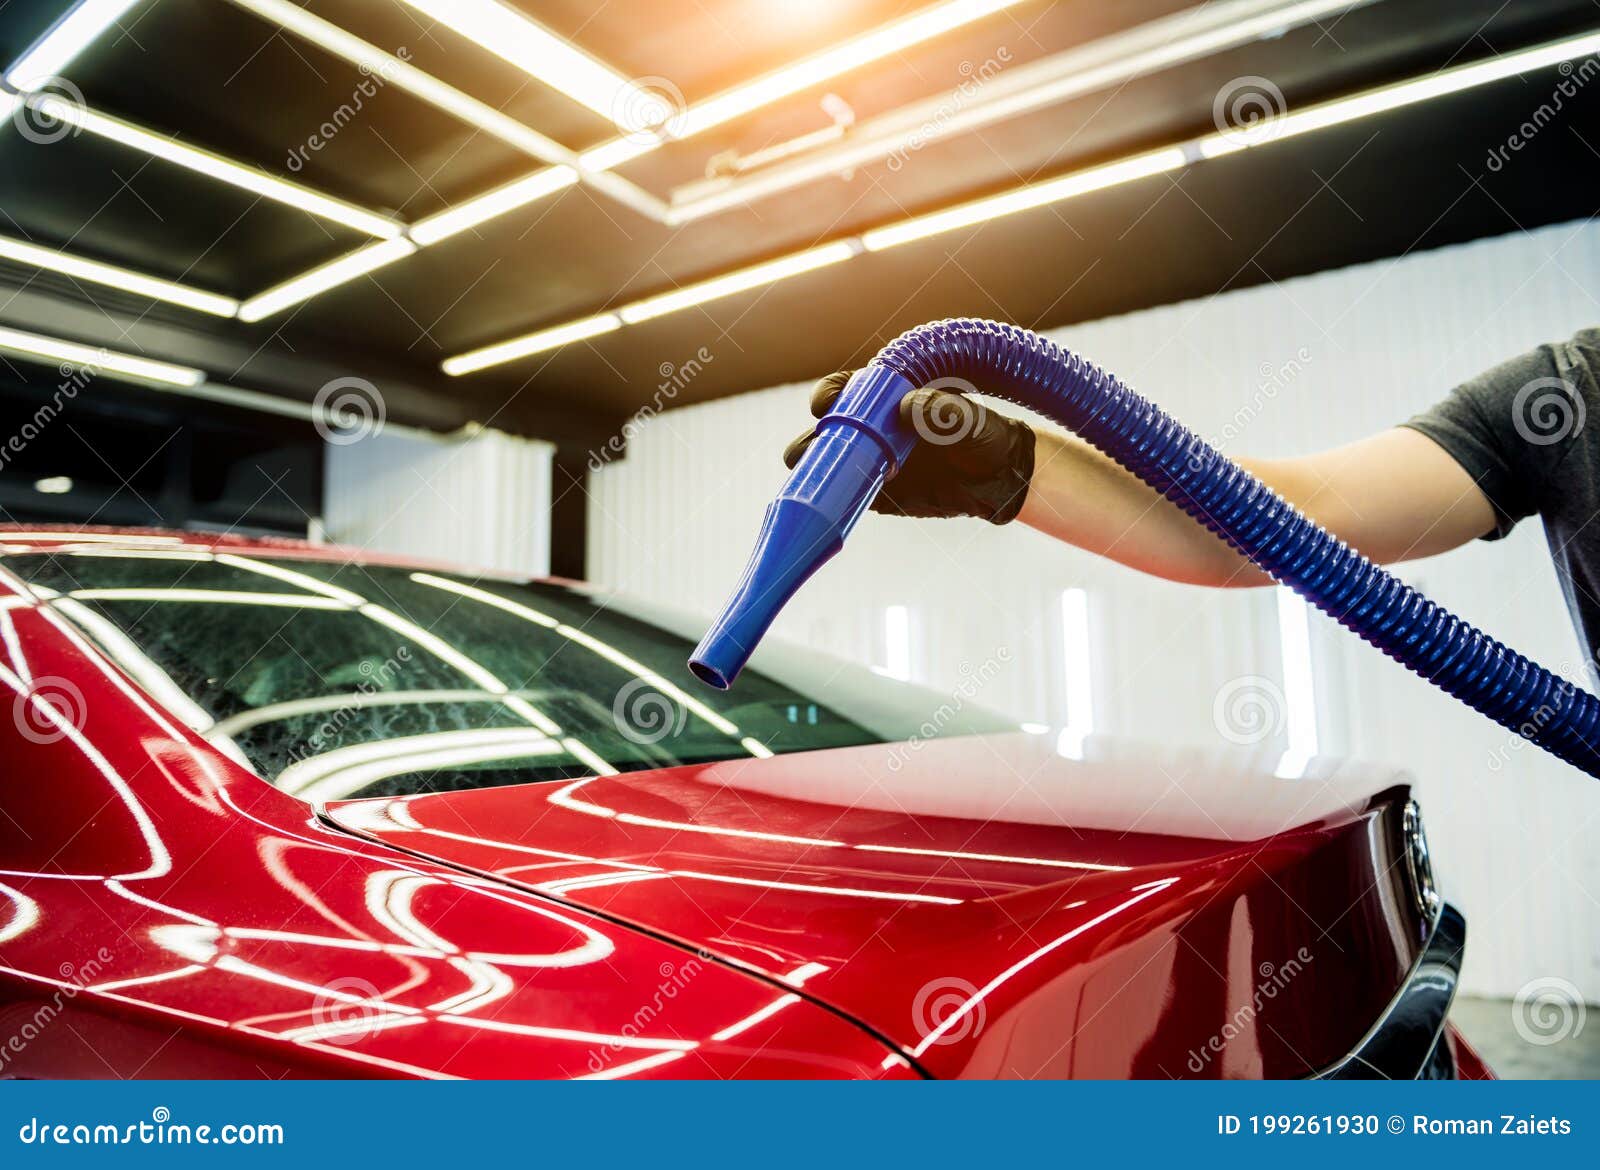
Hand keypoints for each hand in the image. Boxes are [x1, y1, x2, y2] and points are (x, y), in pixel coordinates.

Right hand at [782, 371, 1035, 523]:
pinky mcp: (880, 494)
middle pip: (825, 431)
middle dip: (810, 442)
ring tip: (818, 484)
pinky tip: (834, 508)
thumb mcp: (971, 421)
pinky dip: (838, 503)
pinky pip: (850, 497)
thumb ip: (943, 411)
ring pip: (830, 466)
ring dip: (819, 475)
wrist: (1001, 480)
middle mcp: (873, 427)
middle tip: (809, 453)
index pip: (846, 389)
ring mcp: (873, 461)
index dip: (829, 394)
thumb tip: (906, 406)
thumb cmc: (986, 438)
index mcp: (890, 397)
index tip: (824, 405)